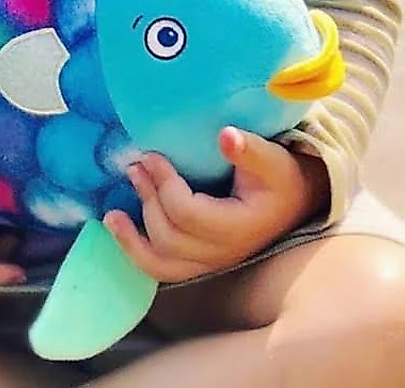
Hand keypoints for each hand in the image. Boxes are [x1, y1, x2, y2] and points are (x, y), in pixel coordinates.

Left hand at [101, 128, 324, 283]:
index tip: (152, 154)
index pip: (189, 214)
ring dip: (132, 238)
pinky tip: (118, 231)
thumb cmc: (281, 177)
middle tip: (135, 165)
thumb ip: (250, 150)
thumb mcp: (274, 160)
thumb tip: (225, 136)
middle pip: (170, 237)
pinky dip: (136, 253)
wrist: (294, 202)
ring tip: (110, 214)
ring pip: (161, 264)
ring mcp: (210, 263)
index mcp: (239, 228)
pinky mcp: (199, 262)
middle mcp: (222, 253)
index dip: (165, 184)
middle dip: (148, 199)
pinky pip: (162, 269)